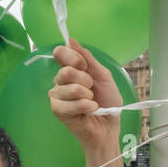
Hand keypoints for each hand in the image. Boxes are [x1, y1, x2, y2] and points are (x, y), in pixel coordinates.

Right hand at [48, 38, 123, 156]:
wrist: (110, 125)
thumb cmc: (107, 102)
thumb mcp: (103, 76)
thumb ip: (88, 59)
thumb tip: (71, 41)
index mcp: (71, 70)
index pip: (61, 53)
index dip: (74, 58)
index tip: (85, 66)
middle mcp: (61, 81)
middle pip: (66, 71)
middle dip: (85, 80)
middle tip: (92, 90)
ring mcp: (57, 96)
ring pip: (69, 88)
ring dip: (87, 95)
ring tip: (91, 102)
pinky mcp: (57, 110)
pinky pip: (69, 103)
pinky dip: (84, 106)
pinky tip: (89, 110)